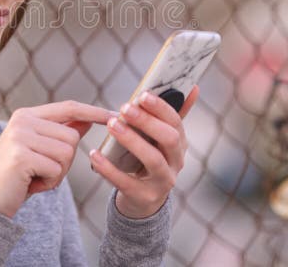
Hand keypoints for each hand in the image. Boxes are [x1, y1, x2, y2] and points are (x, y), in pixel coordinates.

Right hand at [0, 100, 116, 218]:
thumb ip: (60, 134)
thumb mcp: (39, 153)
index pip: (68, 107)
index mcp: (26, 115)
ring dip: (57, 173)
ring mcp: (20, 137)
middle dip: (64, 161)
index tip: (114, 114)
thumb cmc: (15, 179)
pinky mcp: (21, 156)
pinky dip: (49, 183)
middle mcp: (22, 121)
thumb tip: (87, 120)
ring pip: (67, 153)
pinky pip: (56, 169)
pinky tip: (30, 185)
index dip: (93, 111)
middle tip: (41, 172)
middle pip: (71, 137)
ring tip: (34, 177)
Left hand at [89, 85, 198, 218]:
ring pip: (152, 159)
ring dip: (132, 140)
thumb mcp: (161, 140)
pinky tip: (94, 154)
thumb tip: (192, 87)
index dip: (161, 108)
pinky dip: (109, 168)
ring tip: (112, 125)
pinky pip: (125, 182)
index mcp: (180, 144)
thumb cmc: (150, 159)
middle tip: (125, 108)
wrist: (143, 199)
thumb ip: (172, 115)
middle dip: (147, 121)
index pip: (176, 122)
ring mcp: (163, 182)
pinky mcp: (144, 197)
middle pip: (169, 139)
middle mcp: (176, 163)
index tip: (142, 95)